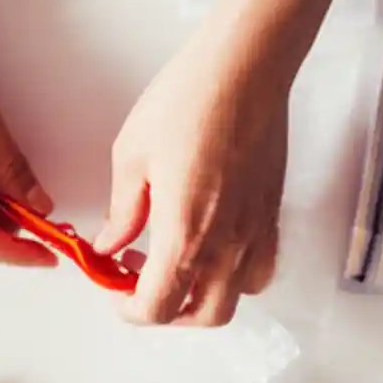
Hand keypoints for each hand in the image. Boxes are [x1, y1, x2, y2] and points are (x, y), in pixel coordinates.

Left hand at [93, 16, 289, 325]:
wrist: (246, 68)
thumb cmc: (190, 100)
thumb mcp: (132, 156)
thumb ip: (123, 211)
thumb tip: (111, 242)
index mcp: (186, 234)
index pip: (158, 306)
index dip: (130, 310)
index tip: (113, 289)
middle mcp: (228, 244)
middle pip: (201, 315)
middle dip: (166, 311)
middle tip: (137, 281)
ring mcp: (256, 231)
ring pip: (235, 297)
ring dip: (202, 297)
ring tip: (175, 265)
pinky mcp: (271, 213)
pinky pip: (260, 268)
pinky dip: (235, 275)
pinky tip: (212, 246)